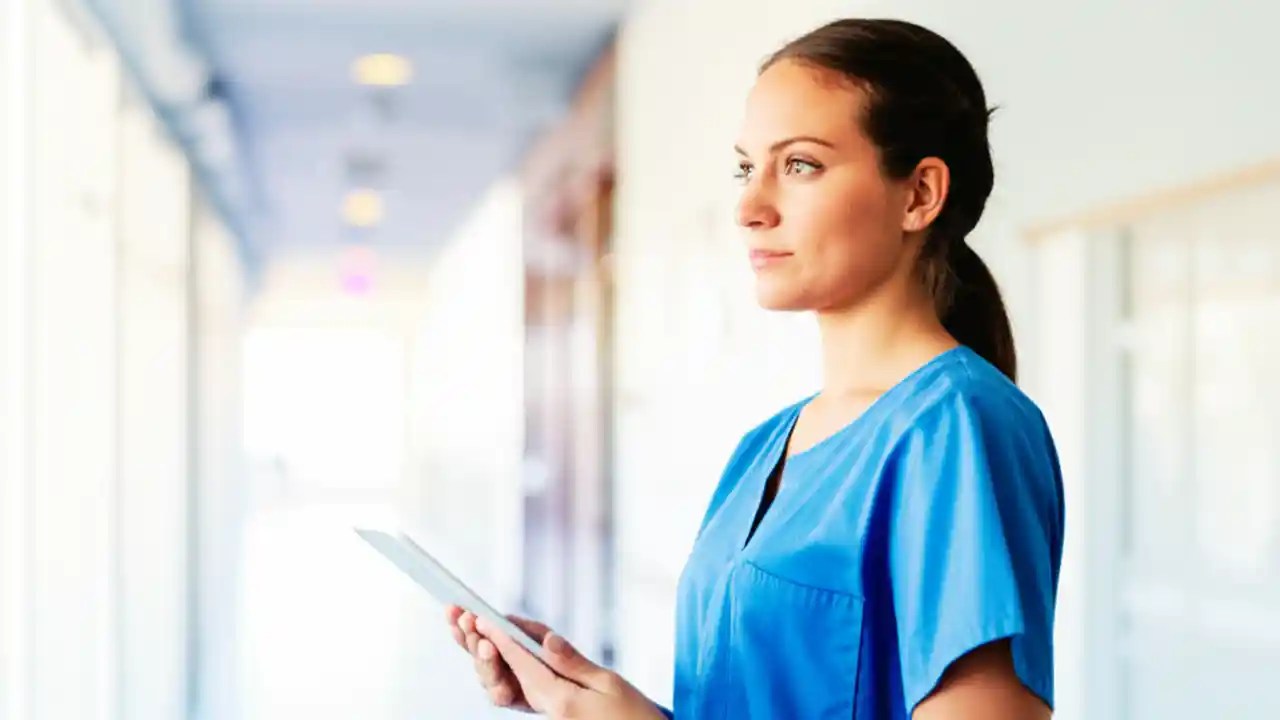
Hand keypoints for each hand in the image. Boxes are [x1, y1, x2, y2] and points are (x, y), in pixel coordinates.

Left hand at [446, 605, 667, 719]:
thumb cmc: (632, 716)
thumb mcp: (609, 684)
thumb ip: (574, 662)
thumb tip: (548, 641)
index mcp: (558, 700)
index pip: (521, 663)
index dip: (500, 638)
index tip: (482, 618)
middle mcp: (544, 707)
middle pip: (504, 672)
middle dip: (480, 642)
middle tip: (462, 617)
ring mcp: (545, 709)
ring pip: (507, 678)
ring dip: (486, 651)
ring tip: (468, 626)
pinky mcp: (550, 708)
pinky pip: (520, 682)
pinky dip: (504, 661)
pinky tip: (496, 643)